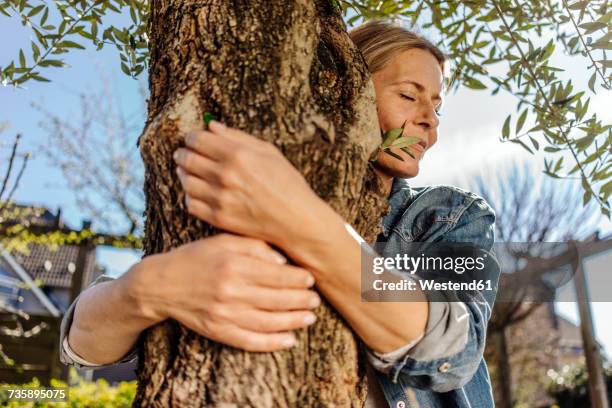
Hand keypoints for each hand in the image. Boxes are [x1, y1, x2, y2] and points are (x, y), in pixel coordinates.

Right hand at [132, 234, 320, 351]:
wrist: (161, 284)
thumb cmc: (197, 257)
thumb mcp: (224, 241)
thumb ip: (255, 247)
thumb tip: (284, 261)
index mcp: (234, 265)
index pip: (276, 275)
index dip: (298, 279)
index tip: (310, 278)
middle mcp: (231, 291)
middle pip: (276, 299)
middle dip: (301, 300)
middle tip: (316, 300)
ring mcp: (224, 314)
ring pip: (268, 321)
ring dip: (293, 321)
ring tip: (310, 318)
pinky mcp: (218, 331)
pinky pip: (250, 341)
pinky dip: (272, 343)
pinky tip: (289, 340)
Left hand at [173, 120, 330, 247]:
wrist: (296, 220)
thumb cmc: (287, 183)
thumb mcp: (269, 152)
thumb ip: (238, 137)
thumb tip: (211, 126)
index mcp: (238, 155)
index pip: (198, 140)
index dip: (191, 137)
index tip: (192, 139)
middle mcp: (225, 175)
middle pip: (187, 159)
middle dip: (182, 154)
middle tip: (182, 154)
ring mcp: (220, 198)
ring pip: (186, 181)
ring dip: (183, 174)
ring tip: (186, 171)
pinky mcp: (218, 218)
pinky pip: (191, 204)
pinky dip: (189, 196)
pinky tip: (196, 191)